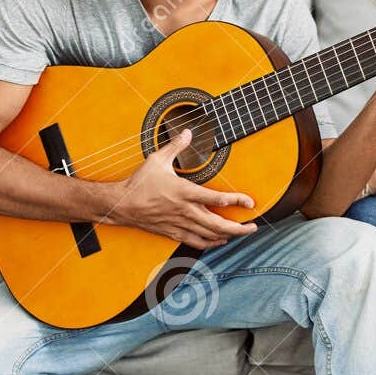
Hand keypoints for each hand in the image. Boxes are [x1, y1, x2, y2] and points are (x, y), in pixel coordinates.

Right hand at [105, 127, 257, 248]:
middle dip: (240, 228)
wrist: (122, 205)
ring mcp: (180, 223)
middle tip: (253, 226)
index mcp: (185, 192)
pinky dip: (211, 242)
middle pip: (219, 224)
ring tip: (241, 233)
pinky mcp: (173, 232)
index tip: (250, 202)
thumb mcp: (158, 159)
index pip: (217, 199)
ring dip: (228, 236)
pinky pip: (196, 241)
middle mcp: (185, 210)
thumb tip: (188, 131)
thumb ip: (176, 145)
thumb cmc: (139, 183)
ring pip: (210, 235)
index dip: (237, 201)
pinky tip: (219, 240)